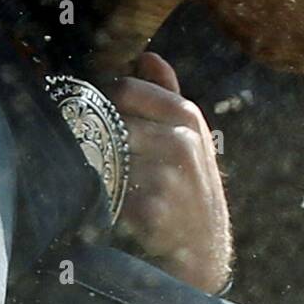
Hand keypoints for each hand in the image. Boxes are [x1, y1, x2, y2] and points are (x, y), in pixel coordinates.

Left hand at [109, 52, 232, 294]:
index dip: (108, 102)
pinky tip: (115, 207)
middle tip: (103, 157)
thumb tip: (147, 56)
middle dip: (101, 139)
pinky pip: (108, 193)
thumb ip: (167, 92)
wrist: (204, 247)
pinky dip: (103, 199)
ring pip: (105, 157)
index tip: (106, 120)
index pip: (125, 89)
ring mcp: (167, 176)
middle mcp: (181, 141)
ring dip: (99, 170)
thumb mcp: (190, 134)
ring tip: (111, 183)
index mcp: (187, 115)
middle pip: (111, 122)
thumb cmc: (191, 184)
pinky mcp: (152, 210)